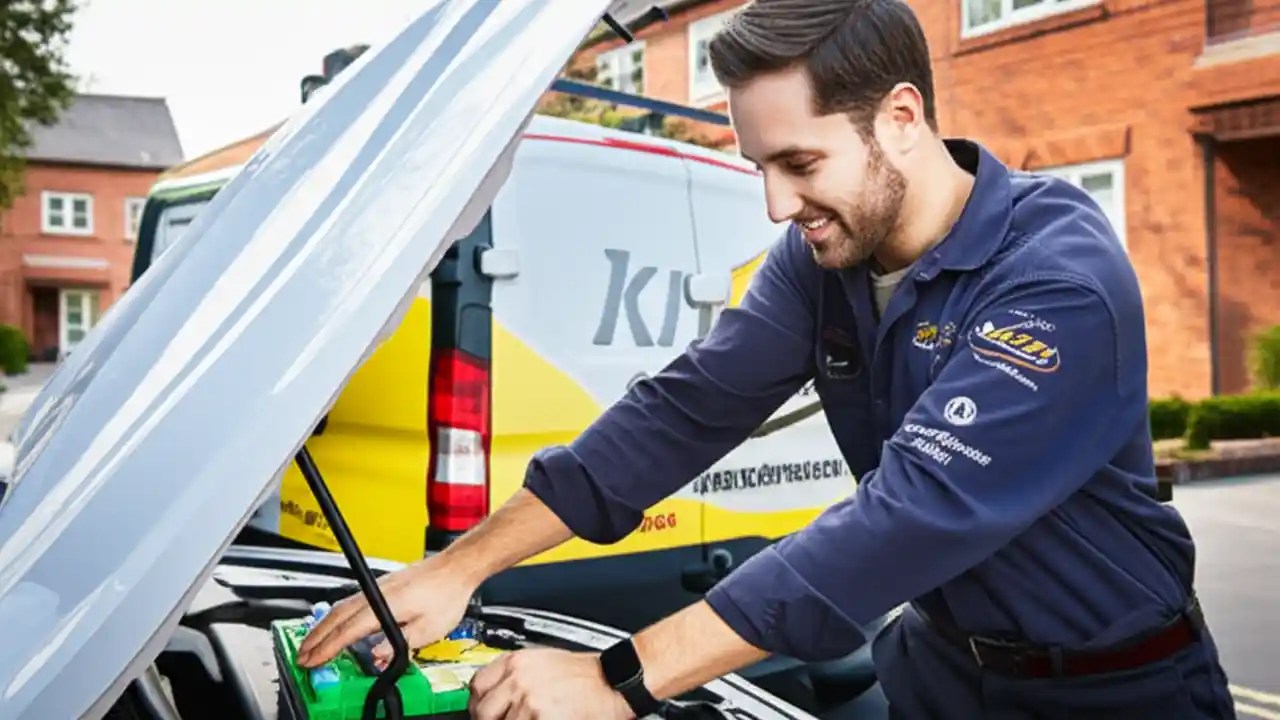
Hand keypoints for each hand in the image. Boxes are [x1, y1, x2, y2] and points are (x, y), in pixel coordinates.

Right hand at [295, 553, 476, 667]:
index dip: (327, 648)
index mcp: (385, 606)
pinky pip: (351, 600)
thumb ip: (400, 644)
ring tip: (311, 642)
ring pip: (341, 607)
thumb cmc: (448, 593)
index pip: (348, 631)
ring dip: (323, 626)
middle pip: (336, 617)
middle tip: (302, 655)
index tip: (313, 660)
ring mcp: (379, 587)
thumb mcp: (429, 630)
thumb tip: (376, 656)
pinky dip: (336, 614)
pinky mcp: (383, 585)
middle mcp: (377, 593)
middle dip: (316, 638)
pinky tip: (334, 621)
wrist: (457, 566)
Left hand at [468, 648, 634, 719]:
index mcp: (516, 661)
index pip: (477, 685)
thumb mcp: (543, 661)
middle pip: (482, 709)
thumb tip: (498, 694)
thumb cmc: (586, 674)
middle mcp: (518, 678)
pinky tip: (542, 719)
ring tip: (529, 719)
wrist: (614, 681)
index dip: (477, 703)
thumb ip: (517, 675)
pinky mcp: (539, 716)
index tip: (482, 710)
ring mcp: (527, 698)